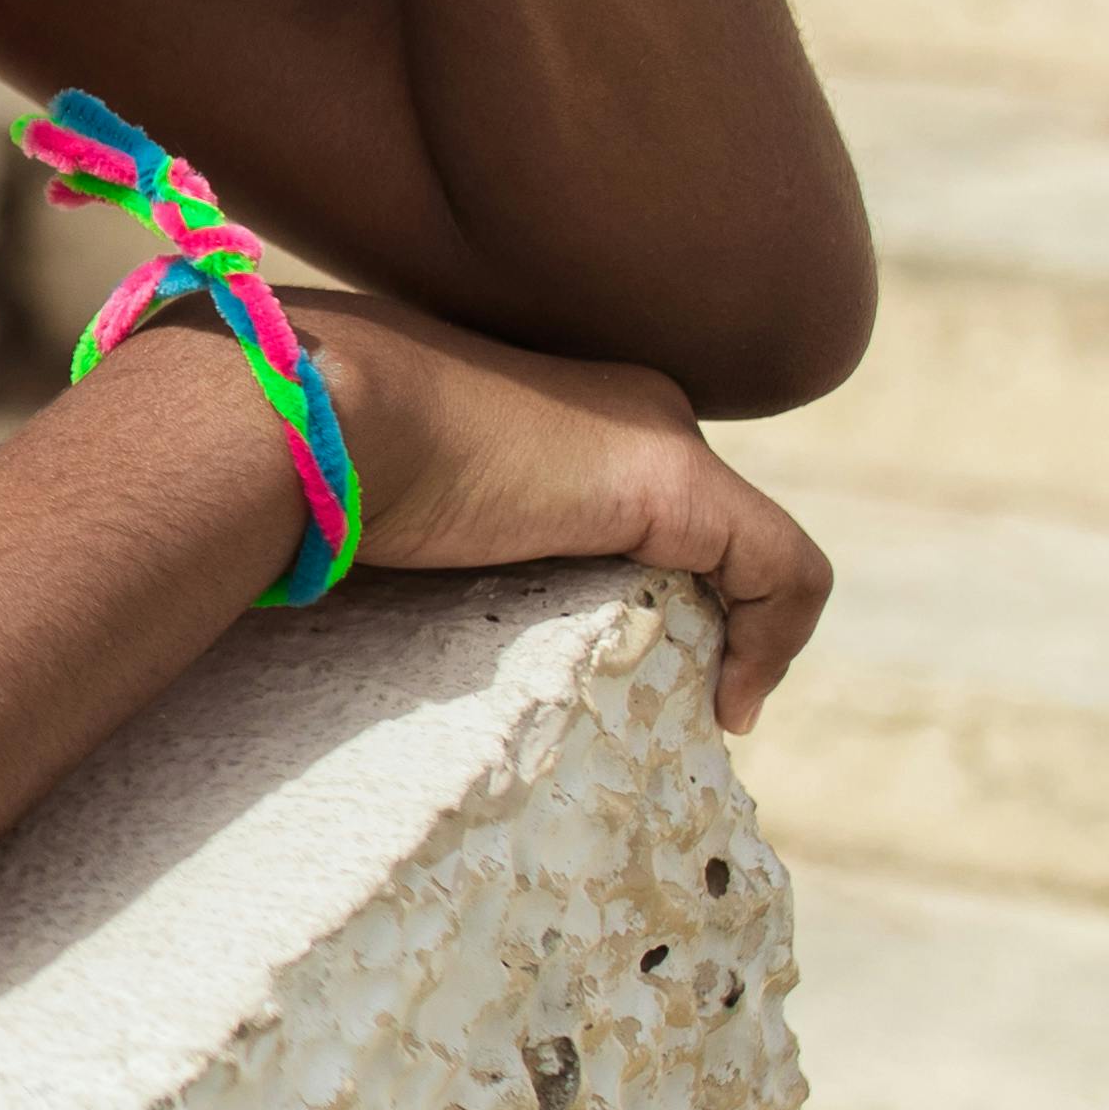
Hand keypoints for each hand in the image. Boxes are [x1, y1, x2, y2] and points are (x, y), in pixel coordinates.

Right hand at [276, 282, 835, 728]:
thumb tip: (395, 585)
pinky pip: (782, 570)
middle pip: (712, 525)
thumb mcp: (401, 494)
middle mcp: (637, 406)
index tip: (635, 660)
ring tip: (707, 707)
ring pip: (753, 549)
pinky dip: (773, 642)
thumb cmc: (330, 458)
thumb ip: (442, 522)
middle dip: (712, 615)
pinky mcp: (679, 483)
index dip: (668, 583)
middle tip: (682, 696)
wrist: (326, 412)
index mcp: (572, 403)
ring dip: (744, 637)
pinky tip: (731, 706)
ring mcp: (663, 436)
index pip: (654, 496)